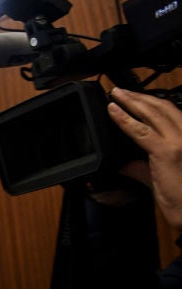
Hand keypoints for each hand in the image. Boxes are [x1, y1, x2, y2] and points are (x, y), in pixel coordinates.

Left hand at [108, 87, 181, 231]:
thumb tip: (124, 163)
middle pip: (162, 107)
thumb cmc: (181, 197)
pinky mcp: (166, 152)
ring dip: (130, 101)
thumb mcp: (161, 175)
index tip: (135, 97)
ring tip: (115, 96)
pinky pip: (140, 131)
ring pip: (152, 114)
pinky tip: (113, 111)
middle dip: (139, 97)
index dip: (151, 101)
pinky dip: (124, 119)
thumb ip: (141, 166)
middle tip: (120, 91)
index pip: (170, 112)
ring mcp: (178, 142)